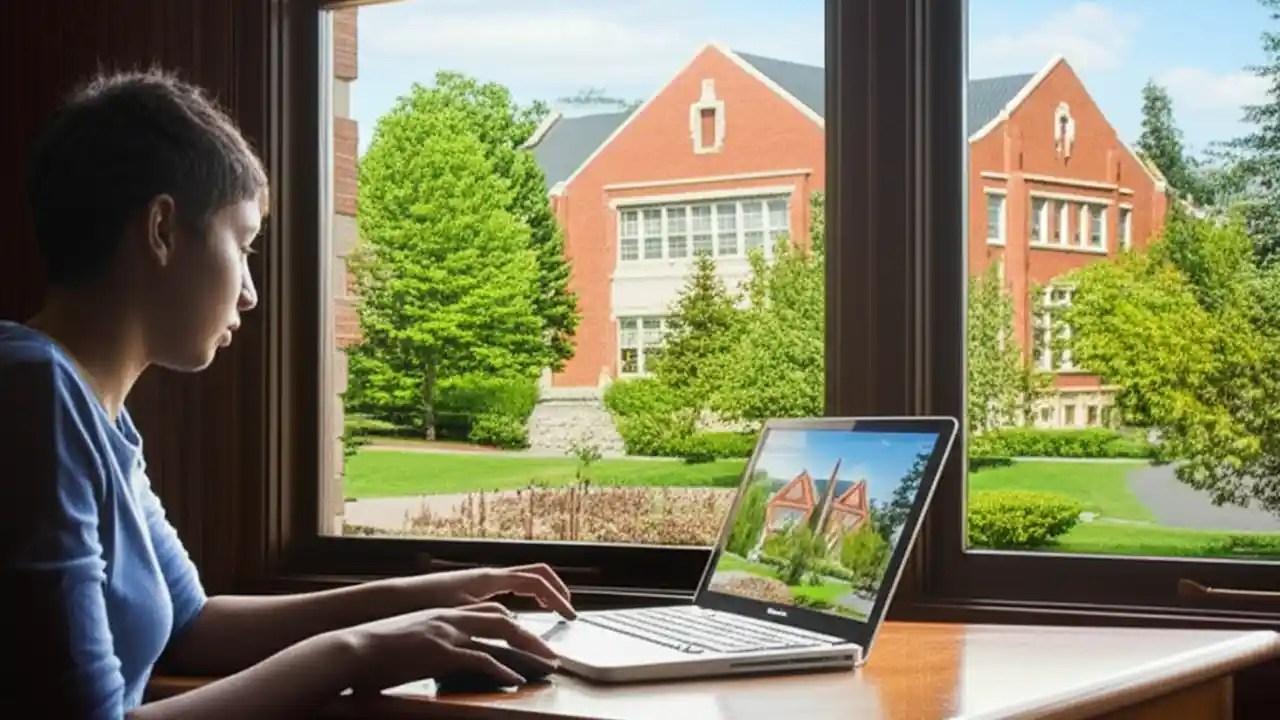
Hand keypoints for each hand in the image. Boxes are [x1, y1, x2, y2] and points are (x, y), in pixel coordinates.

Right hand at [344, 602, 557, 692]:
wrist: (353, 649)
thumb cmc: (376, 651)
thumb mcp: (411, 641)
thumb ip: (432, 645)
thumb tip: (443, 658)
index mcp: (444, 613)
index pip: (488, 611)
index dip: (512, 624)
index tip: (528, 638)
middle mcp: (449, 617)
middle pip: (502, 618)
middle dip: (530, 635)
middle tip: (549, 654)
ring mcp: (446, 632)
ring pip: (501, 632)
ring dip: (528, 648)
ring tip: (545, 664)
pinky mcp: (440, 652)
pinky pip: (481, 659)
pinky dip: (501, 669)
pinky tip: (514, 680)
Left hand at [405, 563, 577, 618]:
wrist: (398, 597)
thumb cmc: (426, 602)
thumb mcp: (462, 612)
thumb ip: (492, 616)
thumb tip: (519, 625)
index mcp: (492, 578)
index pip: (537, 582)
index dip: (558, 597)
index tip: (570, 616)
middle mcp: (490, 574)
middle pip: (536, 573)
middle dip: (557, 588)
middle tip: (568, 609)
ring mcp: (483, 579)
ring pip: (524, 578)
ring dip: (543, 591)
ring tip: (552, 609)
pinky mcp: (474, 587)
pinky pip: (511, 585)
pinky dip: (526, 594)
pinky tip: (523, 611)